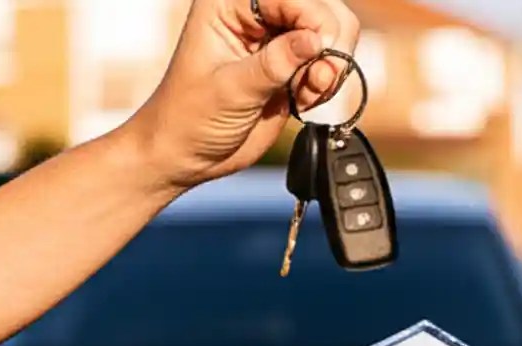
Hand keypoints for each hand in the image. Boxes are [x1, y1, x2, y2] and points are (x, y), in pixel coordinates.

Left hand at [128, 0, 360, 190]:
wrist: (187, 154)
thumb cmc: (188, 118)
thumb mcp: (229, 91)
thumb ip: (273, 64)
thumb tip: (314, 41)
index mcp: (229, 4)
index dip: (313, 19)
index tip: (319, 52)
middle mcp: (257, 14)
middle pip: (321, 7)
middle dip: (329, 42)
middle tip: (318, 78)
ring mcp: (278, 40)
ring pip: (333, 31)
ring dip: (332, 65)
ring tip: (307, 93)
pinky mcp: (292, 66)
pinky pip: (330, 61)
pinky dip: (328, 82)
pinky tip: (301, 101)